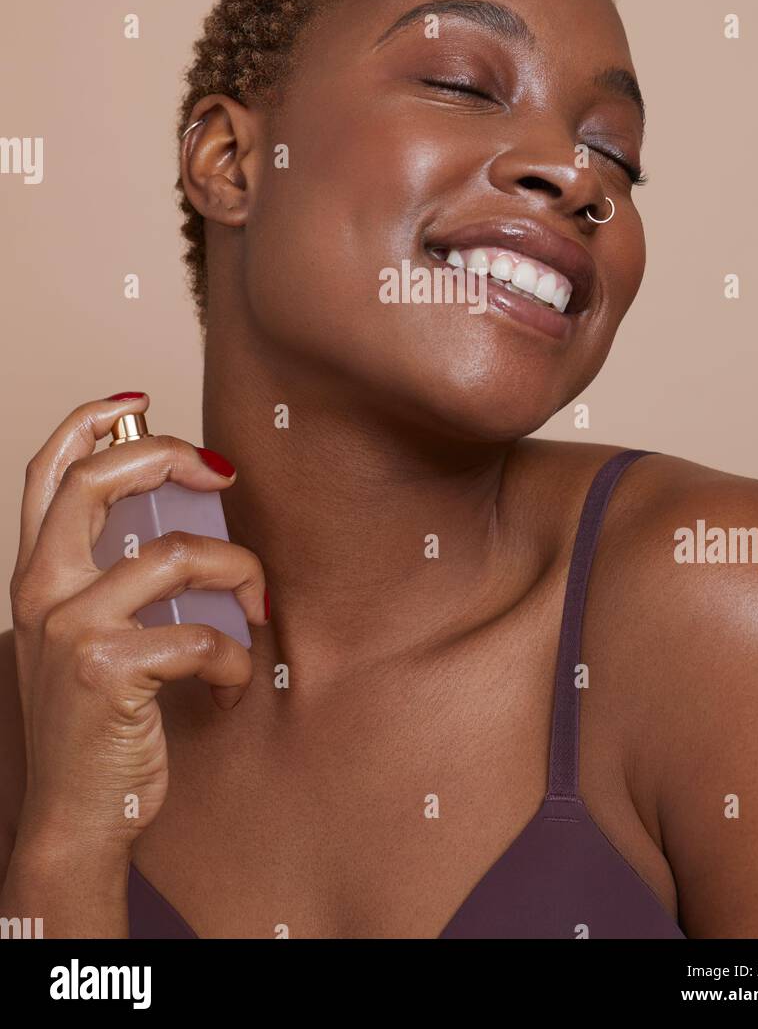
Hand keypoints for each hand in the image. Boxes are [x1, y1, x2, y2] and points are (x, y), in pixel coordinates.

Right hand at [7, 392, 266, 858]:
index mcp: (37, 577)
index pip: (46, 472)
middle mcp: (43, 592)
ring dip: (237, 577)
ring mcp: (71, 629)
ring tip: (255, 614)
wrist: (78, 818)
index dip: (89, 421)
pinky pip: (202, 635)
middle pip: (99, 480)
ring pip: (177, 555)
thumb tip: (191, 520)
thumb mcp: (91, 638)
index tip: (140, 403)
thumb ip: (118, 579)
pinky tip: (231, 685)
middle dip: (171, 457)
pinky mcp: (108, 670)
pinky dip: (235, 659)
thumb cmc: (99, 726)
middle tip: (222, 474)